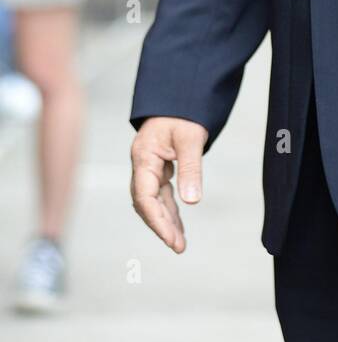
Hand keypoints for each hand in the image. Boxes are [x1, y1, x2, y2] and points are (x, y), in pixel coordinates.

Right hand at [130, 116, 208, 252]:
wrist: (180, 94)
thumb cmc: (183, 112)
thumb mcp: (190, 138)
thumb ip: (190, 169)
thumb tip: (191, 202)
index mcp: (143, 156)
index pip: (145, 197)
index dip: (157, 220)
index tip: (171, 239)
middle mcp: (142, 163)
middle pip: (146, 203)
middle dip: (161, 226)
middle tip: (178, 247)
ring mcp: (149, 165)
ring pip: (154, 200)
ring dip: (166, 221)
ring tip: (179, 243)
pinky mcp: (158, 166)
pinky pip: (161, 193)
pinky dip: (170, 208)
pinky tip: (178, 224)